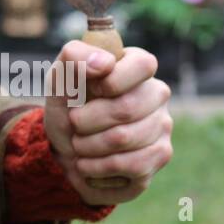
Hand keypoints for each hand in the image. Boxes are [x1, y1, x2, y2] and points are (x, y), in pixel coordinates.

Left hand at [43, 40, 172, 206]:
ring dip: (88, 145)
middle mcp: (157, 93)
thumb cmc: (67, 103)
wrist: (65, 145)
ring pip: (124, 139)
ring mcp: (162, 125)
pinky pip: (132, 165)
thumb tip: (105, 63)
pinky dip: (98, 167)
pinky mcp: (160, 155)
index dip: (109, 81)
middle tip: (73, 123)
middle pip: (126, 108)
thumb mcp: (60, 76)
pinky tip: (87, 163)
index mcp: (136, 65)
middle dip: (86, 120)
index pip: (143, 65)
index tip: (88, 89)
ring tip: (78, 144)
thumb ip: (75, 57)